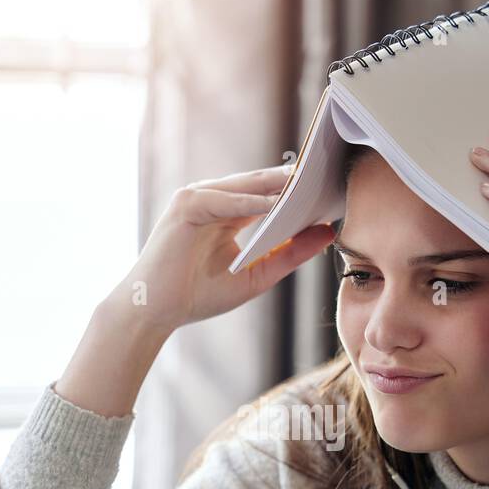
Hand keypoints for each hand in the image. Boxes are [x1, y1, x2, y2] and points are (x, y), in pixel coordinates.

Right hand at [100, 163, 335, 336]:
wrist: (156, 311)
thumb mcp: (256, 275)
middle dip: (294, 182)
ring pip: (245, 185)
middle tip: (329, 178)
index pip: (269, 195)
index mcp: (227, 213)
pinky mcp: (185, 205)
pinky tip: (276, 204)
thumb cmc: (198, 296)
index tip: (332, 192)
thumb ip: (290, 254)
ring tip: (310, 185)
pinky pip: (224, 199)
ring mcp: (197, 199)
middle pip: (260, 184)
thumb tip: (327, 232)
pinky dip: (250, 201)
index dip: (299, 192)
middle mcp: (213, 200)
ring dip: (277, 186)